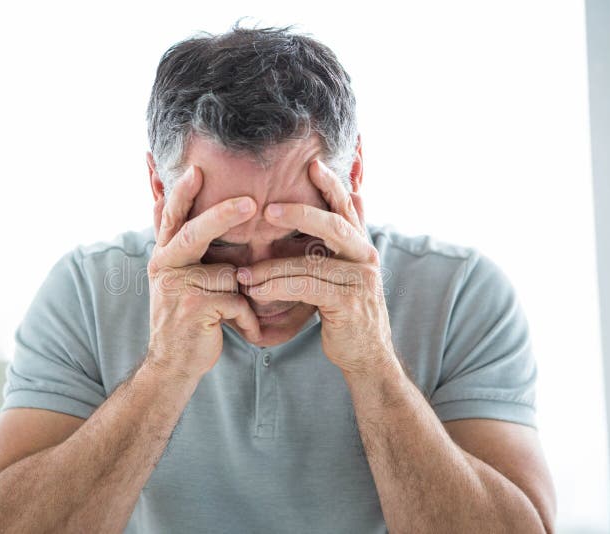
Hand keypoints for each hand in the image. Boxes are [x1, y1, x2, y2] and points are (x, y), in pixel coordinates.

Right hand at [147, 165, 262, 379]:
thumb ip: (174, 242)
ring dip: (240, 295)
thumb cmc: (184, 317)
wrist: (172, 364)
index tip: (195, 170)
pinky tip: (243, 331)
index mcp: (163, 255)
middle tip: (250, 201)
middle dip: (222, 215)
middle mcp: (165, 266)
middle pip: (194, 232)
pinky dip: (247, 317)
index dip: (182, 193)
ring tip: (232, 316)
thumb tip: (161, 198)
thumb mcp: (173, 276)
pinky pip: (237, 300)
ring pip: (227, 273)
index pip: (172, 217)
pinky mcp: (195, 307)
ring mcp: (177, 287)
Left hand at [237, 158, 393, 374]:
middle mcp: (365, 257)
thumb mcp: (347, 272)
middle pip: (333, 225)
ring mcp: (360, 280)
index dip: (331, 185)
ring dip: (272, 267)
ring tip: (243, 272)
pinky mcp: (348, 303)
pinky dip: (277, 288)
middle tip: (268, 208)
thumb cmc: (347, 312)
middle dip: (300, 213)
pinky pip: (306, 288)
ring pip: (310, 263)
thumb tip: (354, 195)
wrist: (366, 355)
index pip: (346, 208)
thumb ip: (342, 240)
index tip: (311, 164)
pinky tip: (256, 292)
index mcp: (361, 246)